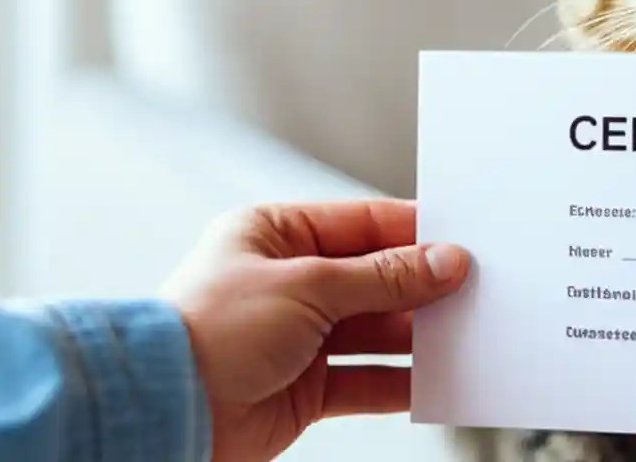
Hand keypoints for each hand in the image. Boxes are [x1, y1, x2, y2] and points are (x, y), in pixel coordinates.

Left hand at [160, 199, 469, 461]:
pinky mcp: (304, 387)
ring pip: (375, 330)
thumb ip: (384, 277)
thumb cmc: (207, 333)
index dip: (413, 234)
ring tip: (460, 336)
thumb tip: (443, 261)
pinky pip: (366, 379)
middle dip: (421, 288)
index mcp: (275, 234)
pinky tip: (431, 379)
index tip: (461, 244)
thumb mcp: (308, 286)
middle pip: (374, 278)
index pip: (361, 224)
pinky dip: (400, 381)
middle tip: (470, 291)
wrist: (165, 411)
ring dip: (416, 336)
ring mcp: (297, 337)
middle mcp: (287, 282)